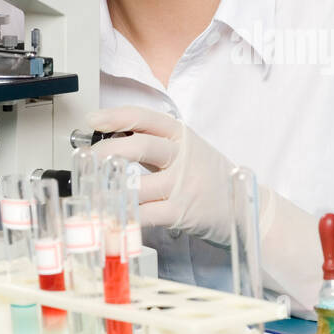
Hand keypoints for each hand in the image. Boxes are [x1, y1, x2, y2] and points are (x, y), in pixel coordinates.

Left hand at [84, 104, 333, 313]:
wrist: (246, 207)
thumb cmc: (210, 178)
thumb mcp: (189, 151)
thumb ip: (156, 145)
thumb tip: (112, 143)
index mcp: (182, 136)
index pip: (146, 118)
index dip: (116, 117)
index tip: (92, 120)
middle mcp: (183, 157)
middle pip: (141, 146)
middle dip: (107, 152)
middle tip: (87, 160)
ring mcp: (182, 185)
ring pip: (138, 184)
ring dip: (109, 189)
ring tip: (90, 190)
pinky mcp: (180, 212)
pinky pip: (145, 214)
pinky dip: (124, 216)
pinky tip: (109, 216)